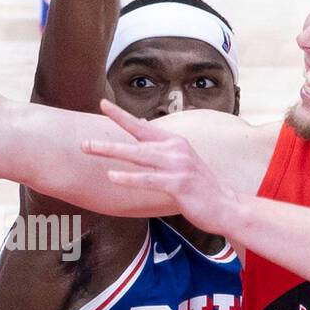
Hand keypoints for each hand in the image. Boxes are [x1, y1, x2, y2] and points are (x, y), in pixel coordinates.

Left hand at [82, 99, 239, 235]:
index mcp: (174, 143)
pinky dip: (129, 178)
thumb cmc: (199, 187)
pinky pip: (148, 179)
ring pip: (138, 157)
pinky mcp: (179, 184)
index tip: (103, 103)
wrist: (225, 206)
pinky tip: (112, 176)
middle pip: (135, 141)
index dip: (122, 115)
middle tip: (83, 143)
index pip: (143, 126)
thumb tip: (145, 126)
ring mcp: (177, 166)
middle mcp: (175, 150)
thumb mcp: (181, 160)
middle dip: (108, 142)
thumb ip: (162, 146)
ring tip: (89, 150)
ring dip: (112, 152)